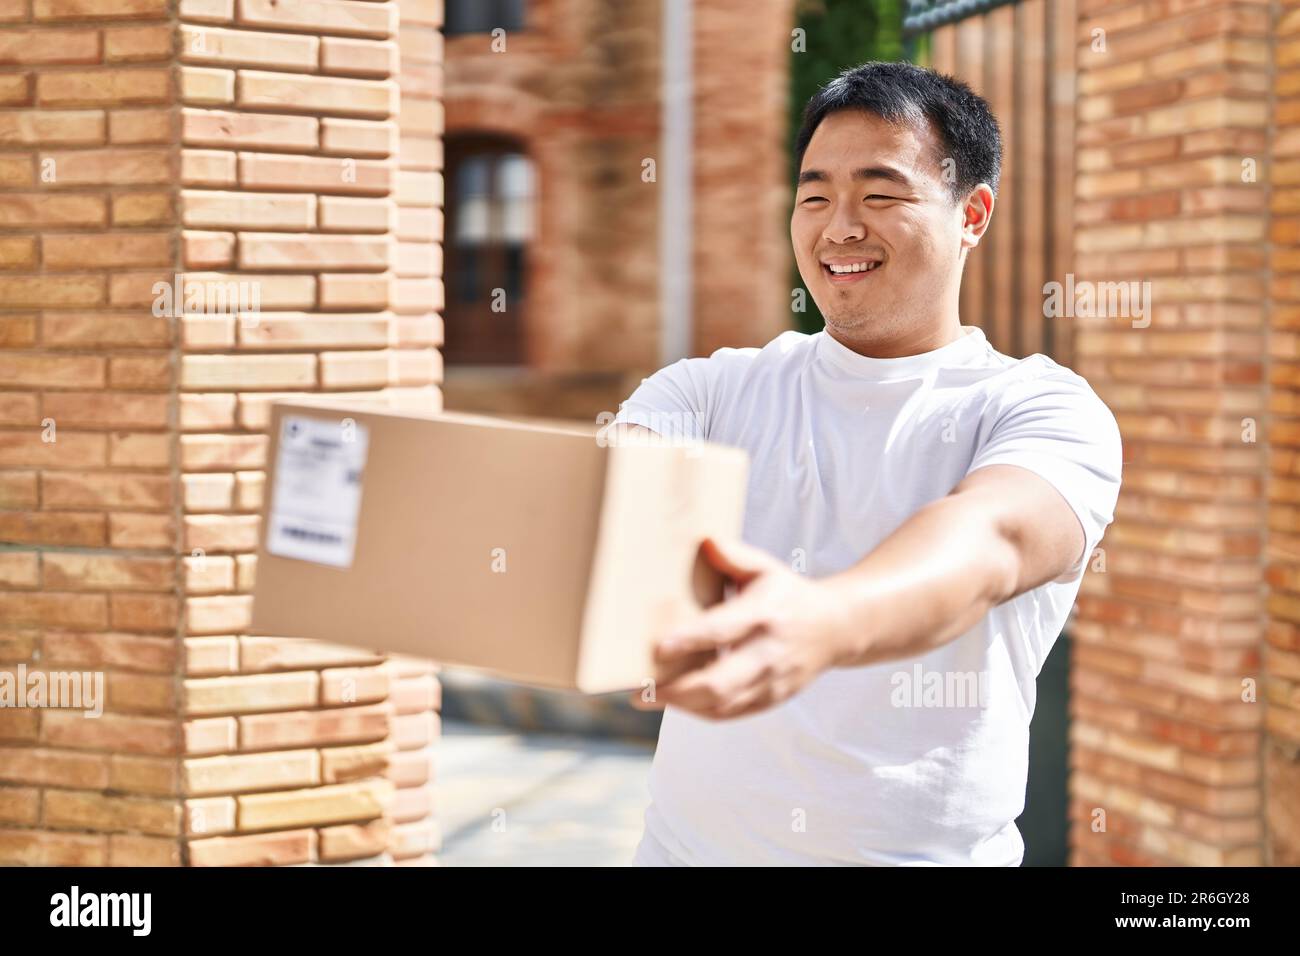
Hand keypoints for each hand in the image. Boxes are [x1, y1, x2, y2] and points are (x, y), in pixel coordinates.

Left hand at [631, 537, 849, 720]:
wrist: (835, 627)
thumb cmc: (788, 594)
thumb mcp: (765, 567)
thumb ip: (734, 556)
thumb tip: (705, 539)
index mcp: (764, 613)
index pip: (724, 629)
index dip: (691, 641)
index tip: (658, 647)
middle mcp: (769, 652)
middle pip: (721, 681)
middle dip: (677, 690)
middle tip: (639, 690)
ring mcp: (772, 680)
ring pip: (723, 704)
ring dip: (682, 706)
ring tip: (647, 698)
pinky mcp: (772, 699)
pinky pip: (732, 714)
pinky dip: (701, 712)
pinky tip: (677, 703)